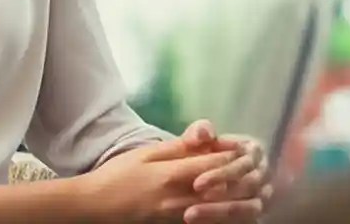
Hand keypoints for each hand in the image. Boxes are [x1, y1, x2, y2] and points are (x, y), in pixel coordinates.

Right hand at [76, 137, 247, 223]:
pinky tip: (230, 209)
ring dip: (236, 201)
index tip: (247, 149)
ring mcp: (174, 216)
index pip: (213, 164)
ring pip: (215, 211)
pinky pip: (201, 222)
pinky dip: (218, 215)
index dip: (233, 156)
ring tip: (252, 191)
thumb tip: (207, 134)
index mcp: (171, 174)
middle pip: (221, 191)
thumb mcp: (148, 152)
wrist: (92, 206)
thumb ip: (180, 146)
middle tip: (257, 172)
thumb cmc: (118, 175)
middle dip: (242, 181)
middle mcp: (176, 198)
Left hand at [179, 120, 271, 223]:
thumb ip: (199, 132)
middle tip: (191, 206)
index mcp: (254, 150)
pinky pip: (246, 219)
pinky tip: (201, 222)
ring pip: (250, 207)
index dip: (222, 173)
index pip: (245, 162)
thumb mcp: (199, 139)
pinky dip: (224, 220)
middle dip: (220, 195)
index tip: (196, 184)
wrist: (197, 176)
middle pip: (249, 184)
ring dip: (220, 212)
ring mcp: (263, 194)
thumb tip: (205, 134)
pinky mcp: (256, 213)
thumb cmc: (203, 153)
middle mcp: (263, 172)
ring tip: (190, 215)